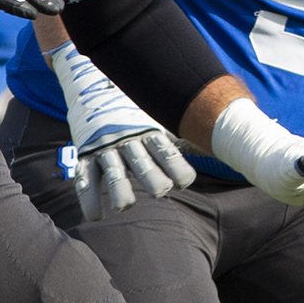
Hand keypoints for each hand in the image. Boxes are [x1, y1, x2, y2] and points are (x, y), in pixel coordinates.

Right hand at [47, 42, 196, 218]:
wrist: (95, 86)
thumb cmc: (137, 113)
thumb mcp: (160, 120)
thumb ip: (183, 135)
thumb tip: (217, 141)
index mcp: (150, 132)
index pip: (166, 151)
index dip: (176, 166)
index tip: (184, 182)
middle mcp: (129, 140)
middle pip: (142, 162)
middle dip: (152, 176)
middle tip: (161, 190)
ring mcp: (106, 148)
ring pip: (114, 171)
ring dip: (120, 189)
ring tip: (124, 206)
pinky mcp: (86, 155)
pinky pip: (87, 178)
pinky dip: (90, 198)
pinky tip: (95, 216)